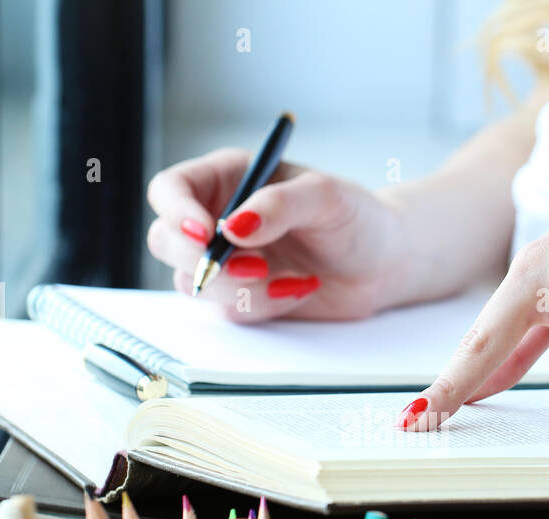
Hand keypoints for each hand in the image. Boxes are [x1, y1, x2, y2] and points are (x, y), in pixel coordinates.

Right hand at [147, 149, 413, 321]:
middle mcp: (217, 217)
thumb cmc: (357, 218)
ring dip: (240, 289)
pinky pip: (228, 309)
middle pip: (166, 240)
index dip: (176, 212)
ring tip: (296, 279)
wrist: (383, 264)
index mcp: (228, 178)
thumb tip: (234, 227)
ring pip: (193, 282)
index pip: (171, 189)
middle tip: (254, 269)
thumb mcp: (326, 197)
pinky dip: (264, 305)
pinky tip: (301, 288)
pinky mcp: (241, 296)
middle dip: (203, 261)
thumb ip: (280, 204)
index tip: (206, 234)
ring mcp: (225, 260)